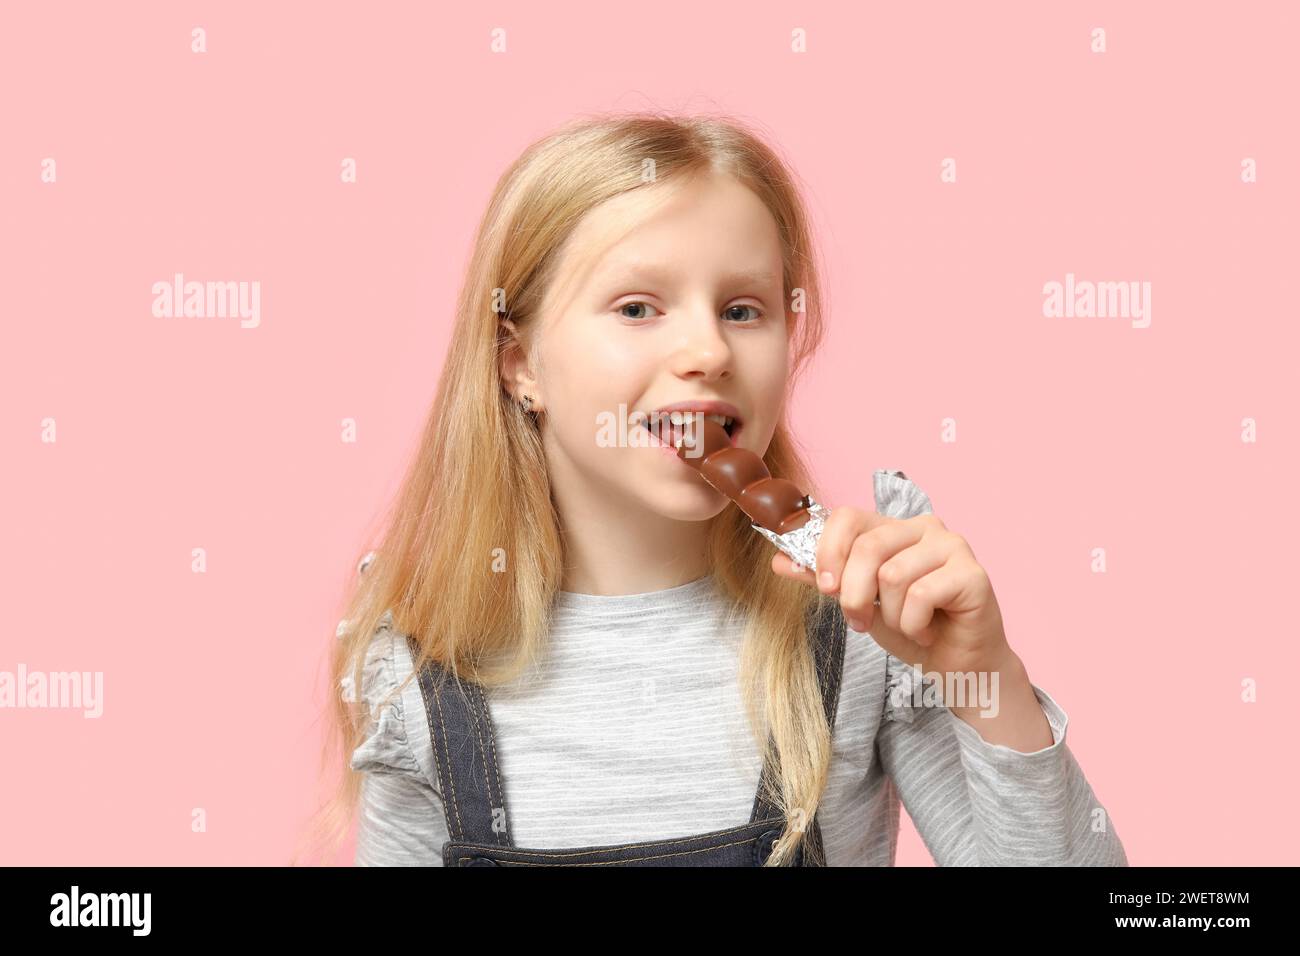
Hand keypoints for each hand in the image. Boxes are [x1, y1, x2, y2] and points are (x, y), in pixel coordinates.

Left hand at [771, 505, 1013, 679]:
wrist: (956, 666)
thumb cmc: (910, 628)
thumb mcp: (857, 601)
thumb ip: (823, 578)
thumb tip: (779, 560)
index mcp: (893, 528)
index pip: (847, 517)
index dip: (828, 552)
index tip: (825, 589)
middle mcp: (924, 527)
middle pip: (867, 547)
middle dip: (854, 595)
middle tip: (862, 622)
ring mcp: (952, 546)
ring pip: (893, 574)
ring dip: (891, 616)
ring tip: (907, 626)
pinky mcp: (973, 573)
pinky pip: (921, 595)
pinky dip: (914, 625)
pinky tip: (927, 632)